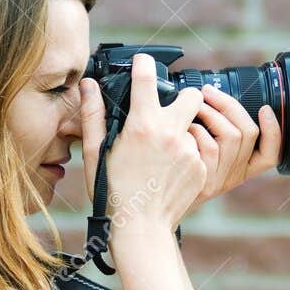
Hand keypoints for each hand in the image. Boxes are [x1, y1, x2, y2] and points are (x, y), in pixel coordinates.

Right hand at [79, 52, 206, 243]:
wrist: (140, 227)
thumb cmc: (113, 192)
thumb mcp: (95, 152)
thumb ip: (93, 115)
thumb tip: (87, 85)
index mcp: (142, 125)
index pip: (147, 77)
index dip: (144, 64)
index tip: (143, 62)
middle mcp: (170, 133)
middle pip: (192, 95)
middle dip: (183, 98)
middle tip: (169, 111)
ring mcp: (189, 151)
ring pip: (194, 126)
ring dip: (183, 132)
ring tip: (164, 153)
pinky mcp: (201, 168)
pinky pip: (198, 151)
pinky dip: (187, 156)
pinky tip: (170, 171)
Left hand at [186, 85, 281, 215]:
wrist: (153, 208)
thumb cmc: (173, 175)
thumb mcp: (201, 160)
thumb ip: (213, 137)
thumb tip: (211, 98)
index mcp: (240, 171)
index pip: (270, 154)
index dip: (274, 131)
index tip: (265, 109)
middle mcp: (234, 176)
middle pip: (249, 132)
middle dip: (229, 105)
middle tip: (207, 92)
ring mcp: (221, 179)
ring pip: (232, 135)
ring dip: (211, 112)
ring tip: (192, 106)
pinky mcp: (205, 181)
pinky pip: (209, 145)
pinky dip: (196, 129)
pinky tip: (182, 128)